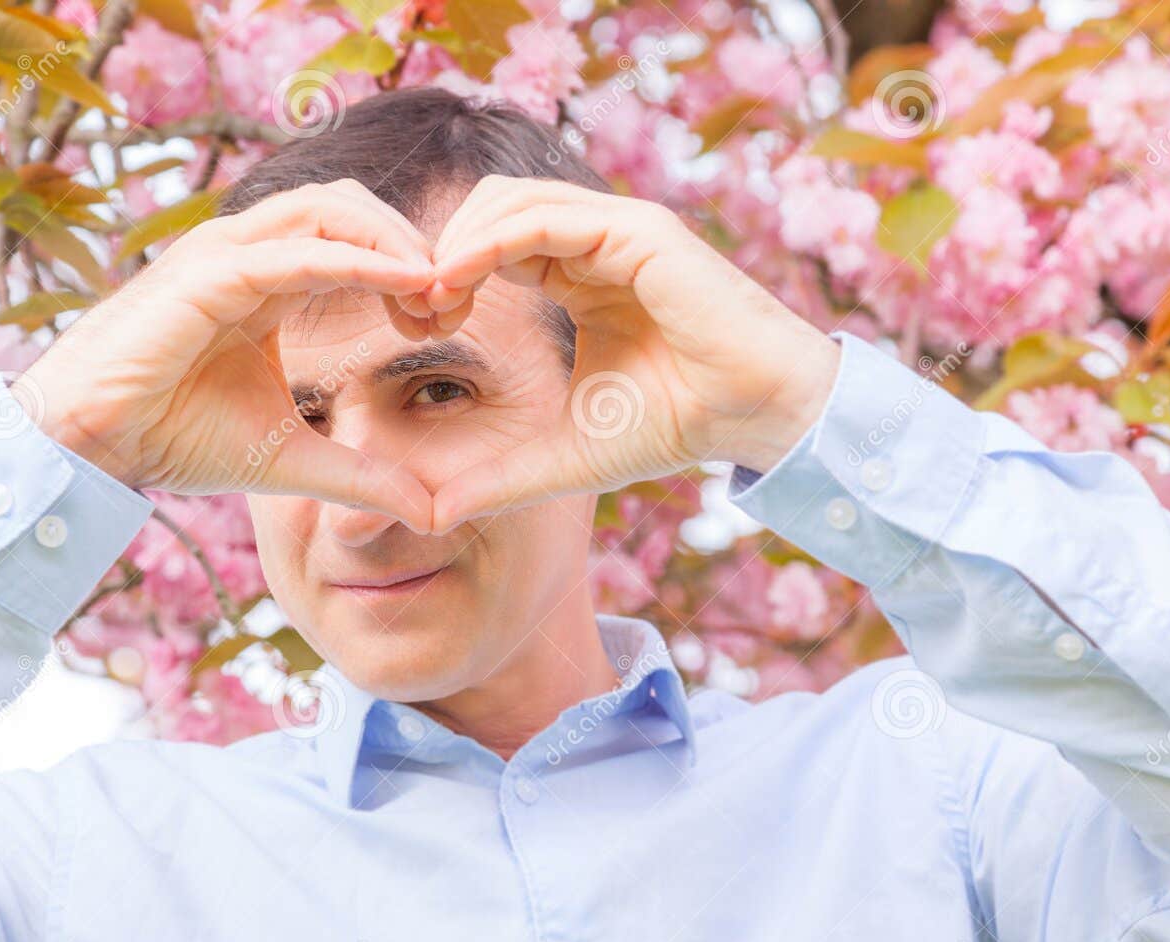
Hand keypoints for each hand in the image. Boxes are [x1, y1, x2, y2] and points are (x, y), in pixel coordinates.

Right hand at [19, 179, 437, 529]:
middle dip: (411, 242)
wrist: (94, 444)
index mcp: (267, 280)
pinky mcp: (209, 272)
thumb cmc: (173, 437)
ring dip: (394, 240)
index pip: (353, 238)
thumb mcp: (291, 458)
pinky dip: (361, 259)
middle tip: (450, 302)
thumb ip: (361, 473)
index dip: (408, 266)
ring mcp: (225, 252)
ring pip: (329, 209)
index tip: (444, 321)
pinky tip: (408, 284)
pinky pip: (300, 251)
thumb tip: (431, 510)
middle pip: (349, 206)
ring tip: (437, 290)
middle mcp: (247, 252)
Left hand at [417, 176, 841, 533]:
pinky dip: (490, 241)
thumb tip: (432, 516)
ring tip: (432, 301)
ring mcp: (617, 228)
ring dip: (455, 243)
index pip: (490, 242)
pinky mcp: (637, 230)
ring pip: (507, 198)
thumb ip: (501, 478)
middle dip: (439, 251)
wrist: (753, 417)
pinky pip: (544, 216)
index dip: (445, 276)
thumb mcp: (565, 455)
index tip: (416, 328)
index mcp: (580, 273)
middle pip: (488, 206)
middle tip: (415, 313)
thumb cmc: (676, 425)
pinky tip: (458, 283)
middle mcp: (595, 240)